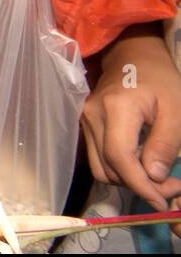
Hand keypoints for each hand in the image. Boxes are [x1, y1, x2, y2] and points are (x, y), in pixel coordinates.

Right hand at [83, 28, 180, 215]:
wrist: (132, 55)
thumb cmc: (159, 79)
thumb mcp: (175, 109)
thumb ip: (164, 143)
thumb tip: (153, 177)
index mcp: (116, 109)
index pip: (120, 157)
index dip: (140, 185)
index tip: (161, 201)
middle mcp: (92, 117)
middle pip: (108, 168)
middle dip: (139, 186)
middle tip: (169, 187)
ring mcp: (84, 121)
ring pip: (100, 168)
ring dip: (128, 180)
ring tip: (156, 177)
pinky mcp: (85, 126)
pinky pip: (98, 158)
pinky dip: (120, 170)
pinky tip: (140, 166)